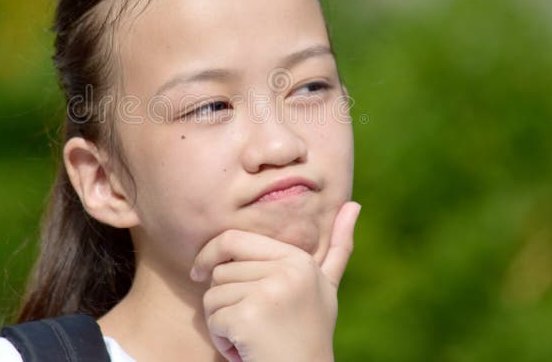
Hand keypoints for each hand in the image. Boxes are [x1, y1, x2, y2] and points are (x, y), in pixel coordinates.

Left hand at [190, 201, 360, 361]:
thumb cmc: (310, 332)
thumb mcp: (325, 287)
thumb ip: (338, 247)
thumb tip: (353, 203)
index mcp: (298, 259)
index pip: (234, 239)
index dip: (210, 254)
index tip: (198, 272)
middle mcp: (288, 271)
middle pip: (221, 270)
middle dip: (224, 300)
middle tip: (250, 322)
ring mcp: (270, 293)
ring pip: (213, 295)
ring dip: (222, 322)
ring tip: (252, 337)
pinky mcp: (251, 317)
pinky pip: (214, 319)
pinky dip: (222, 340)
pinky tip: (246, 350)